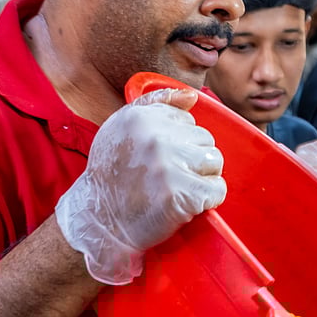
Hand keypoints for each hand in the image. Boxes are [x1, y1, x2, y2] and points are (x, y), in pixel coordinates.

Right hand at [55, 88, 225, 284]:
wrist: (98, 219)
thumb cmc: (111, 174)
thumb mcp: (121, 127)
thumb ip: (155, 104)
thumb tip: (192, 97)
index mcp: (141, 117)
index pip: (188, 121)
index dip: (178, 143)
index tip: (159, 159)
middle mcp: (155, 137)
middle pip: (206, 140)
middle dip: (193, 159)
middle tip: (168, 177)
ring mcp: (169, 166)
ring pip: (215, 161)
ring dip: (203, 178)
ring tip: (178, 189)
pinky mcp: (181, 195)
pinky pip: (218, 189)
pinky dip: (208, 199)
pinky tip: (186, 204)